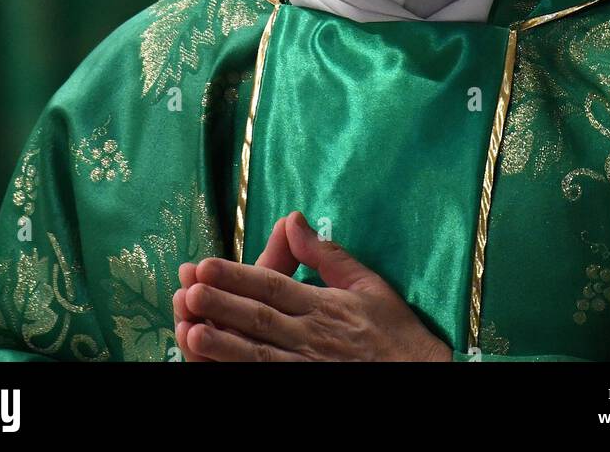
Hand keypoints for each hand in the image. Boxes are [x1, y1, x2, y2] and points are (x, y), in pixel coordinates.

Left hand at [173, 210, 451, 361]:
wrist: (423, 379)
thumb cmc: (396, 335)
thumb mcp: (369, 286)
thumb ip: (327, 254)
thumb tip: (294, 220)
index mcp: (325, 307)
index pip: (273, 288)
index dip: (236, 277)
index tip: (205, 266)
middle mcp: (312, 339)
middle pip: (259, 320)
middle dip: (221, 304)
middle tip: (187, 290)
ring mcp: (307, 370)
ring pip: (257, 356)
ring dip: (222, 345)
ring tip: (189, 331)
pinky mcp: (304, 390)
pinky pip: (267, 381)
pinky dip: (239, 374)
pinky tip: (215, 367)